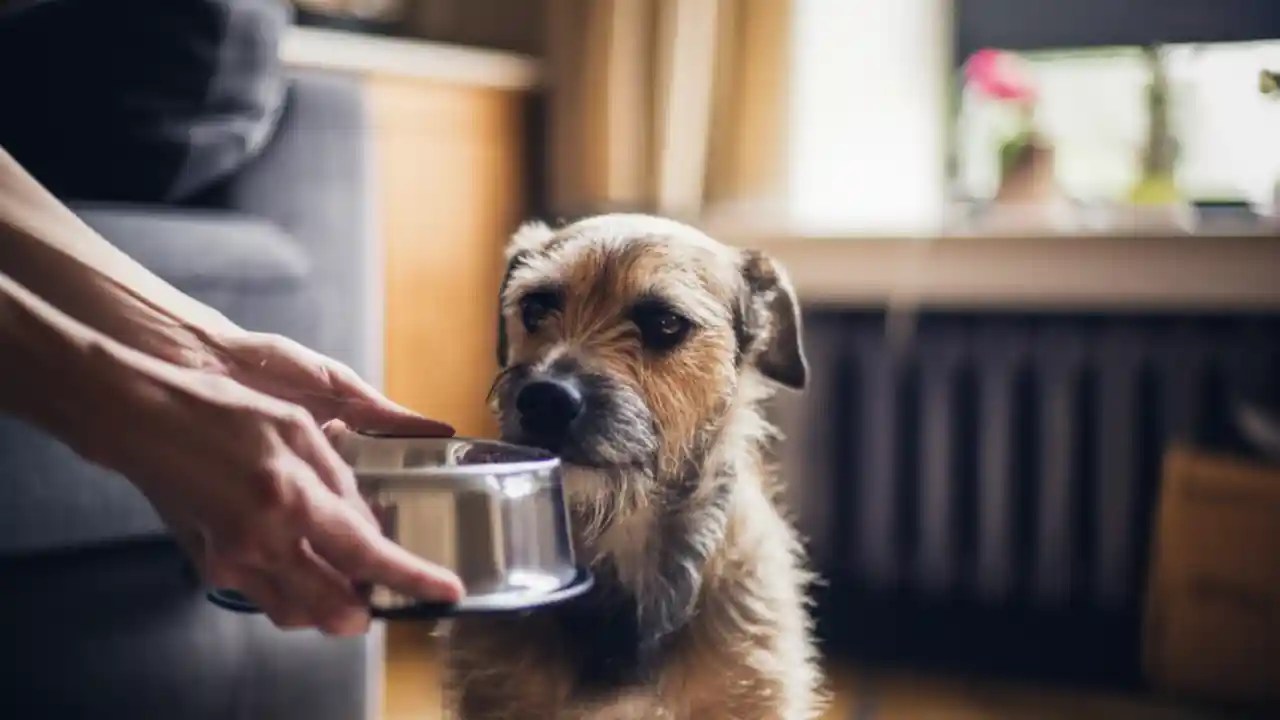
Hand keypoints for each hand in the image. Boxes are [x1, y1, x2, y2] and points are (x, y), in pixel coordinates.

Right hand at [75, 341, 463, 635]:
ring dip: (331, 606)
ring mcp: (231, 561)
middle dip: (368, 607)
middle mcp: (263, 540)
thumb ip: (338, 481)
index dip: (412, 578)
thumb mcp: (299, 427)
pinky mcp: (210, 567)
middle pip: (334, 606)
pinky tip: (303, 564)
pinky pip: (264, 599)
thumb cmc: (226, 412)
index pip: (367, 556)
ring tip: (348, 579)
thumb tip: (365, 525)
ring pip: (298, 614)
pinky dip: (294, 594)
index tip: (446, 592)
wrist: (146, 420)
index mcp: (293, 498)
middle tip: (385, 589)